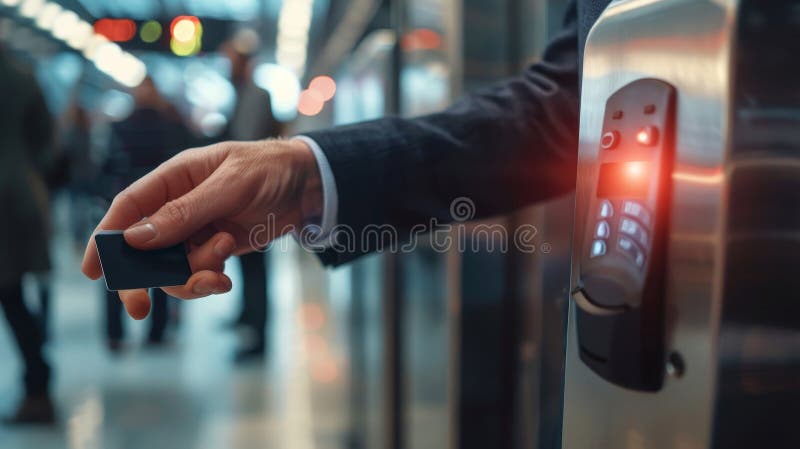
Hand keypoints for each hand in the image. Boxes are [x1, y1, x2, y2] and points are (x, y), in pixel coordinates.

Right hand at [82, 139, 320, 318]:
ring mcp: (197, 230)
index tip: (92, 270)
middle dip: (142, 278)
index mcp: (174, 178)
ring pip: (173, 267)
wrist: (309, 184)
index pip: (128, 208)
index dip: (105, 238)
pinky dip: (209, 281)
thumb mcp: (230, 186)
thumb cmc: (269, 170)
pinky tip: (226, 278)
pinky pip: (199, 274)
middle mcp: (179, 206)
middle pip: (143, 248)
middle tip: (141, 307)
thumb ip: (186, 212)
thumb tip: (136, 238)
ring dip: (192, 275)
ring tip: (222, 262)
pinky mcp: (216, 248)